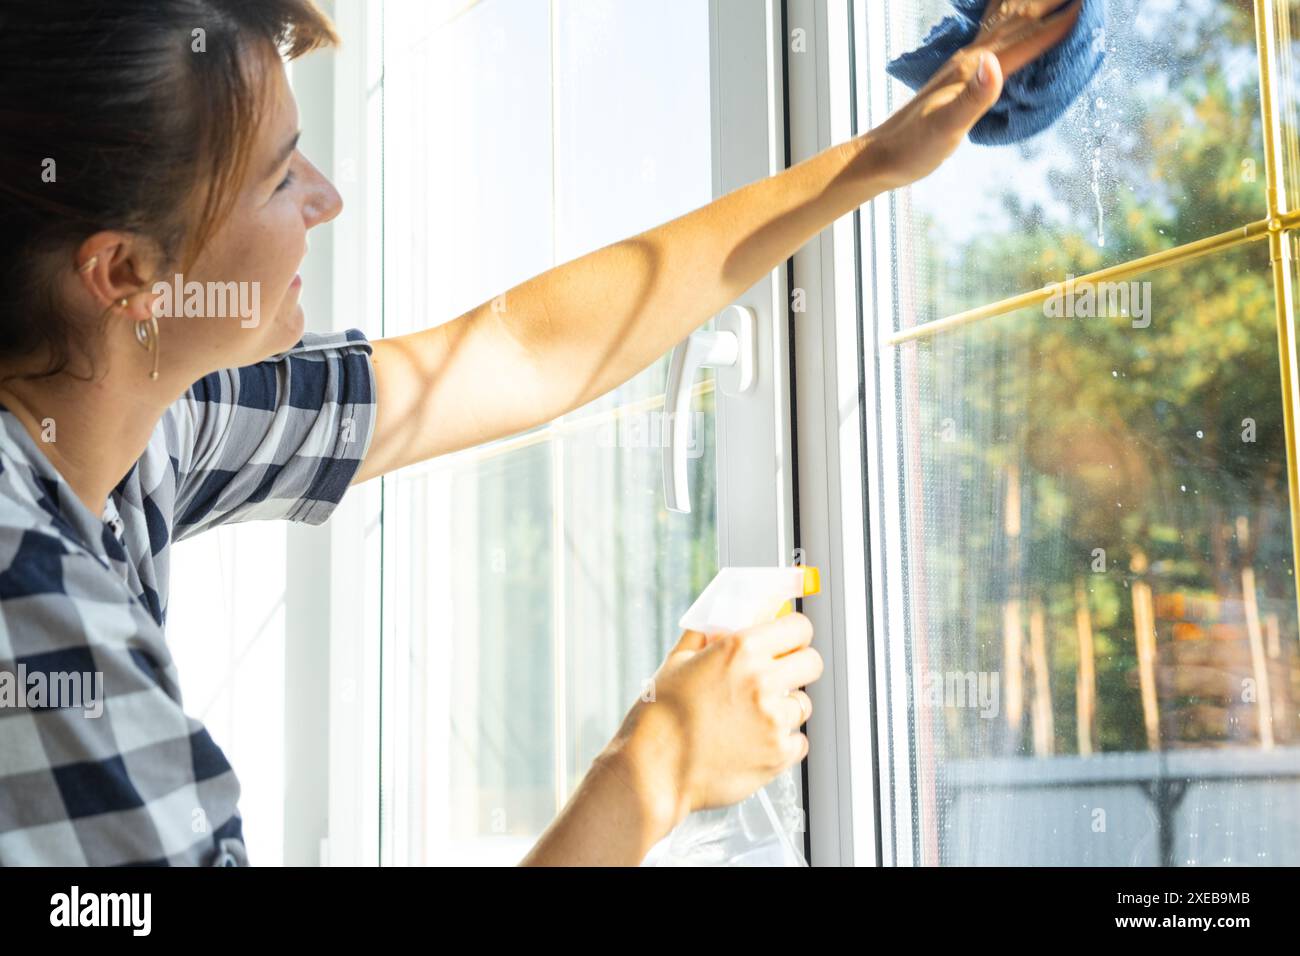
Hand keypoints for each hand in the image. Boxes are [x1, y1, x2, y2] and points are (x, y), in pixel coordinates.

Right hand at [603, 613, 822, 835]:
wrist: (653, 768)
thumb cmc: (661, 715)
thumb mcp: (679, 661)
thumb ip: (707, 636)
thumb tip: (725, 621)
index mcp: (741, 649)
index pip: (799, 627)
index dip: (795, 634)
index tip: (789, 642)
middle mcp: (762, 680)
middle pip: (812, 662)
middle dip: (798, 667)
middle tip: (780, 677)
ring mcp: (774, 719)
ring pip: (803, 704)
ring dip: (786, 708)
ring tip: (754, 718)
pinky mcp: (778, 754)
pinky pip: (798, 742)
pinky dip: (782, 743)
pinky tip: (754, 743)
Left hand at [864, 0, 1084, 190]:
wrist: (881, 156)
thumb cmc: (913, 147)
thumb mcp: (946, 127)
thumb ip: (973, 97)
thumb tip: (993, 62)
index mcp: (974, 68)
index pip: (1026, 40)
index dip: (1059, 24)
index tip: (1089, 8)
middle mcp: (971, 59)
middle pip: (1019, 21)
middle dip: (1049, 3)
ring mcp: (964, 66)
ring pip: (1007, 26)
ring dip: (1033, 8)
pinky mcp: (959, 76)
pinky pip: (994, 40)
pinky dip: (1012, 25)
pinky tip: (1014, 25)